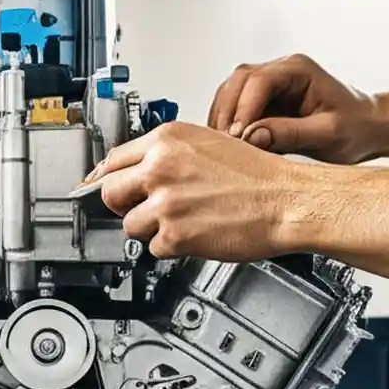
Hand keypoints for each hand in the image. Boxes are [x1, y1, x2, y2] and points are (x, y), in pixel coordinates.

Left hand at [86, 122, 308, 260]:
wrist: (286, 200)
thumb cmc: (258, 176)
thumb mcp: (208, 144)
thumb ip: (168, 154)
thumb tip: (140, 170)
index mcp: (167, 140)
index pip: (113, 160)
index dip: (107, 178)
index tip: (101, 188)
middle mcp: (160, 167)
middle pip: (109, 192)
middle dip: (124, 205)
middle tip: (144, 210)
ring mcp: (165, 202)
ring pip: (130, 225)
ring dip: (151, 229)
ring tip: (182, 222)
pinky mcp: (174, 235)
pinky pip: (154, 248)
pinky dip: (172, 247)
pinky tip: (196, 234)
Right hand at [209, 53, 380, 163]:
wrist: (370, 128)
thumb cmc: (357, 128)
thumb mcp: (329, 134)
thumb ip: (291, 133)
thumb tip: (251, 137)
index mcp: (299, 70)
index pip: (259, 81)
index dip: (243, 108)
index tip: (236, 137)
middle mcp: (281, 70)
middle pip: (239, 81)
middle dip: (227, 112)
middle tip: (223, 145)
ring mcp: (270, 85)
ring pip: (232, 92)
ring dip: (223, 118)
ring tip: (222, 148)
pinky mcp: (264, 102)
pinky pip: (236, 108)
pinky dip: (228, 125)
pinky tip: (229, 146)